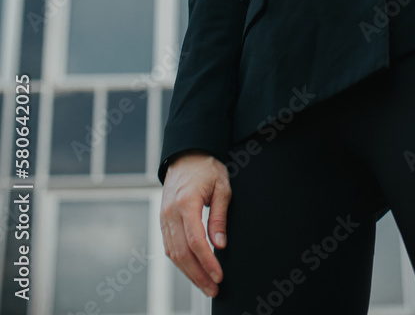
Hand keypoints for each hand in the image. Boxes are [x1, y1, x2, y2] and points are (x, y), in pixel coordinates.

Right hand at [160, 150, 230, 297]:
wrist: (186, 154)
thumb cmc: (206, 167)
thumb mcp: (222, 187)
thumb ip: (219, 217)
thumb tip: (219, 246)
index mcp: (186, 203)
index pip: (196, 241)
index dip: (207, 262)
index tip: (219, 276)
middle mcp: (170, 213)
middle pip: (182, 253)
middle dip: (198, 275)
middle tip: (213, 289)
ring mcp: (163, 217)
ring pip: (173, 253)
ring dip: (189, 272)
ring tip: (205, 285)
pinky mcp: (163, 219)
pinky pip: (169, 246)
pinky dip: (180, 261)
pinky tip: (192, 270)